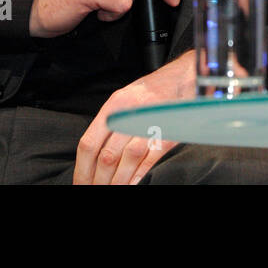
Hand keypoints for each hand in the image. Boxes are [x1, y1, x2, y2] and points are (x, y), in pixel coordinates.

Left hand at [74, 51, 195, 184]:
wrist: (186, 76)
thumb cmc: (154, 90)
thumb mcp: (126, 99)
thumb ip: (110, 124)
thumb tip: (93, 156)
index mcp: (115, 105)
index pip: (89, 143)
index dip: (82, 169)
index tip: (81, 183)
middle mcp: (130, 113)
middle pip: (107, 156)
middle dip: (99, 180)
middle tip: (96, 191)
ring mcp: (151, 122)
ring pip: (127, 159)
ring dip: (118, 181)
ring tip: (114, 191)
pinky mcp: (170, 131)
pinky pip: (151, 158)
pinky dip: (140, 175)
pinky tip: (133, 184)